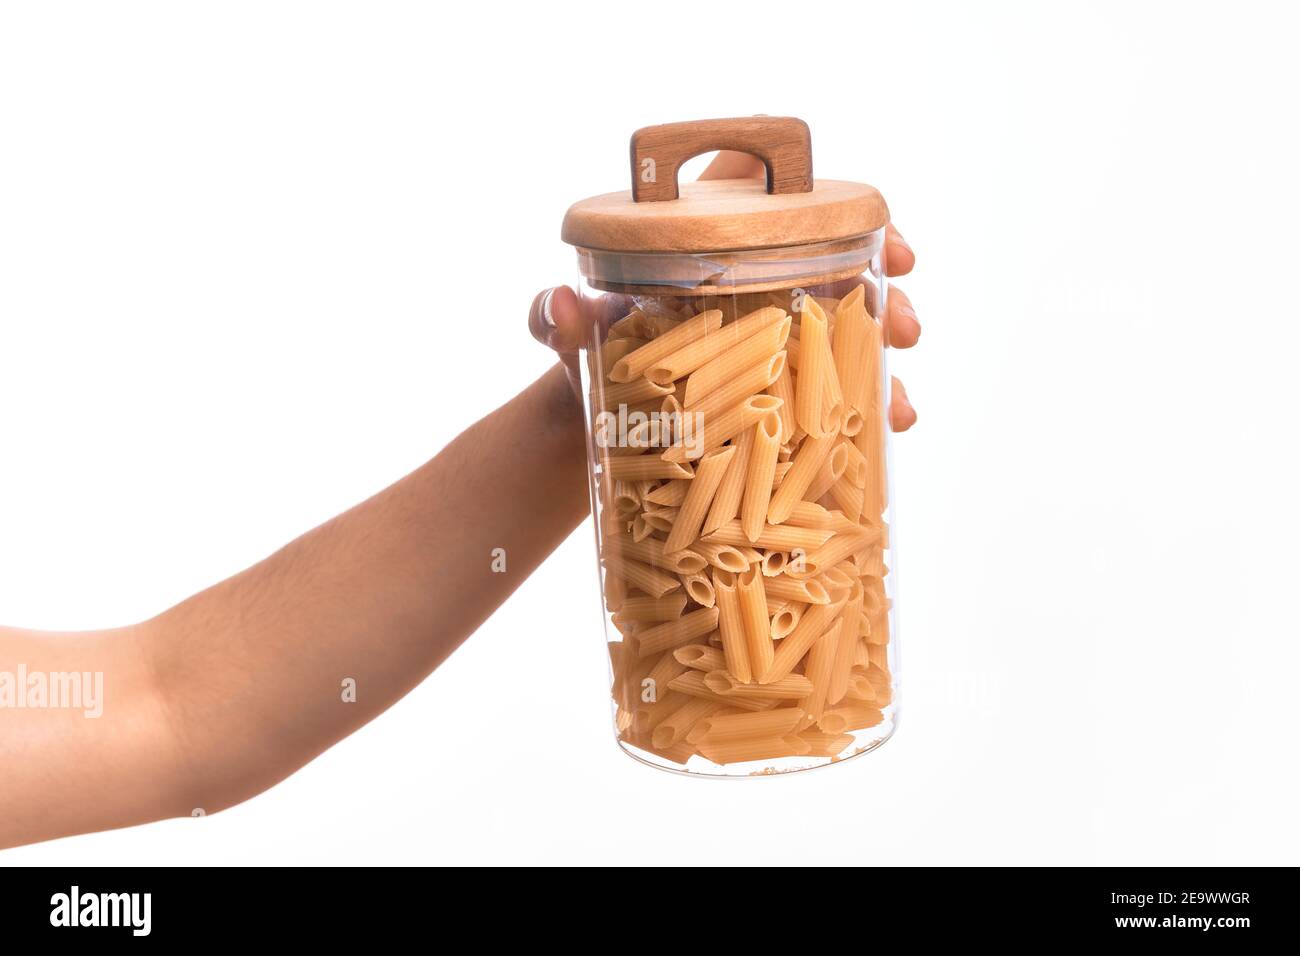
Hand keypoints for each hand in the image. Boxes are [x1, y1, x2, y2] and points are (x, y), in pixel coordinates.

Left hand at [530, 151, 919, 430]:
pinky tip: (890, 424)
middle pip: (838, 258)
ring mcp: (778, 333)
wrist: (597, 432)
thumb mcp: (572, 340)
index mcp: (710, 242)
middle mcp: (758, 279)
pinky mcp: (786, 385)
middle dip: (883, 287)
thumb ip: (552, 319)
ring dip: (888, 351)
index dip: (823, 192)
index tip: (866, 229)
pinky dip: (871, 404)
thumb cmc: (590, 362)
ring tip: (898, 396)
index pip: (769, 191)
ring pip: (852, 323)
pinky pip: (840, 384)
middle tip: (904, 322)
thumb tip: (558, 307)